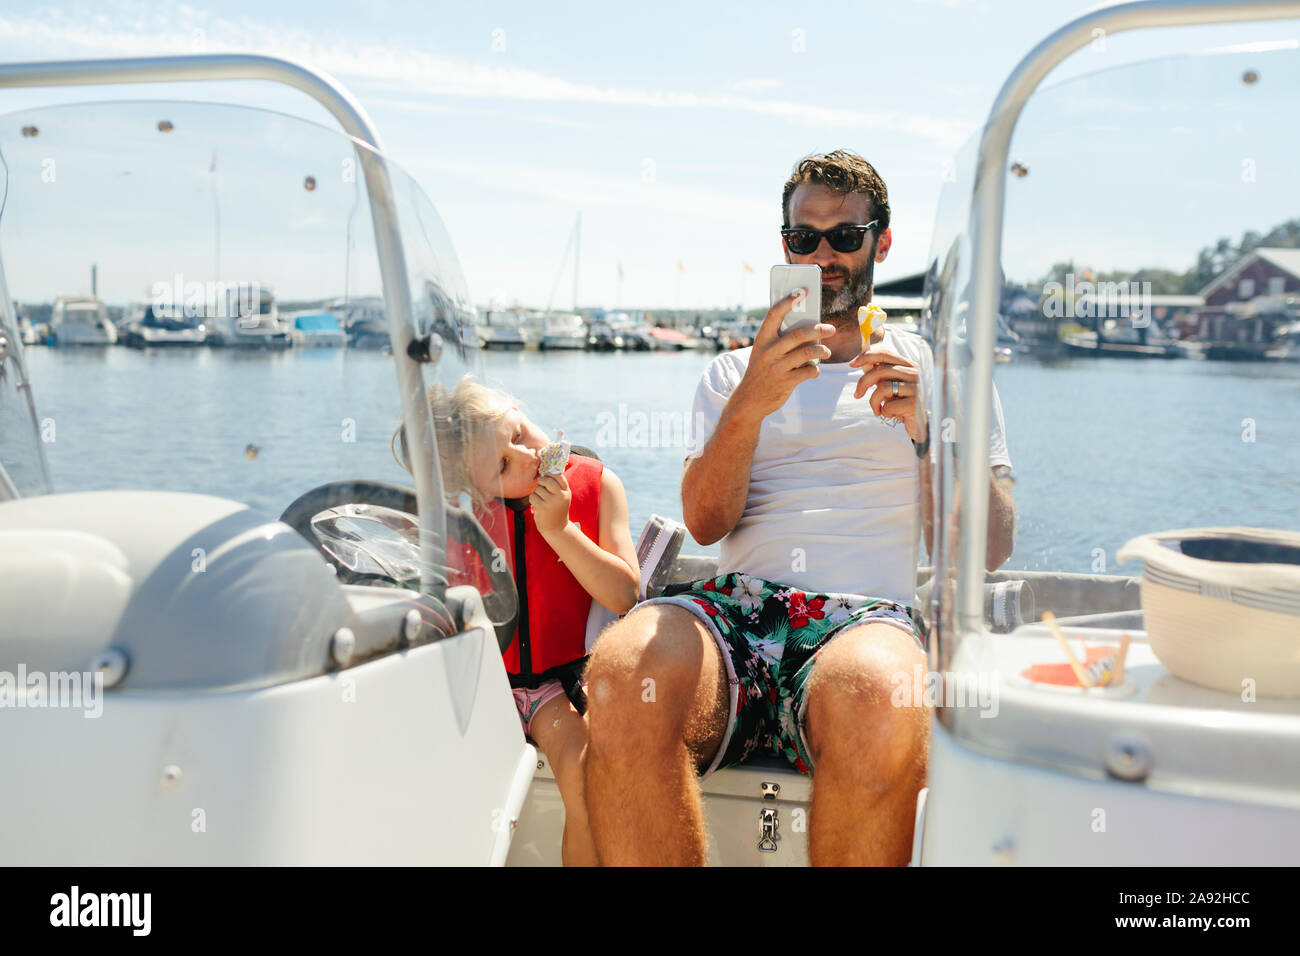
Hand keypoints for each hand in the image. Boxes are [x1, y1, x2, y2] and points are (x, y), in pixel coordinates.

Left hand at [529, 473, 571, 536]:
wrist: (556, 528)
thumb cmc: (557, 509)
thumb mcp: (562, 497)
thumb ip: (557, 485)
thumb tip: (546, 471)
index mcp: (566, 492)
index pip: (558, 476)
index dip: (550, 474)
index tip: (546, 476)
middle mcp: (561, 496)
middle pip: (547, 480)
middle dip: (541, 481)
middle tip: (540, 485)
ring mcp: (552, 502)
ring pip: (538, 489)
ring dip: (536, 492)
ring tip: (541, 499)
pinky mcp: (542, 507)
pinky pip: (533, 496)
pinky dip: (533, 499)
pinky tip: (537, 505)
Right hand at [731, 291, 834, 419]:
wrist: (749, 400)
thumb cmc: (761, 371)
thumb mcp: (763, 352)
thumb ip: (780, 340)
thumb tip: (810, 327)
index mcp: (762, 339)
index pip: (774, 313)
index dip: (788, 300)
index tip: (802, 291)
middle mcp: (768, 351)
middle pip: (798, 334)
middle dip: (819, 330)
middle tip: (831, 329)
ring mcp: (776, 367)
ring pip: (807, 353)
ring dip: (821, 351)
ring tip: (826, 352)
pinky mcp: (785, 382)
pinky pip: (808, 371)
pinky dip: (815, 370)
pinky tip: (814, 370)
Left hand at [849, 347, 927, 442]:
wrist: (923, 426)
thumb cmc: (904, 404)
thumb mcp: (892, 387)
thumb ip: (880, 374)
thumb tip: (862, 363)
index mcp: (910, 366)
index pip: (886, 353)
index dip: (867, 356)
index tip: (852, 363)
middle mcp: (915, 374)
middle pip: (880, 370)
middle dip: (863, 382)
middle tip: (857, 394)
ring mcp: (917, 389)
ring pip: (882, 388)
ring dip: (873, 401)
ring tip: (877, 409)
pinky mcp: (915, 404)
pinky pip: (888, 406)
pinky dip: (884, 412)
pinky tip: (891, 415)